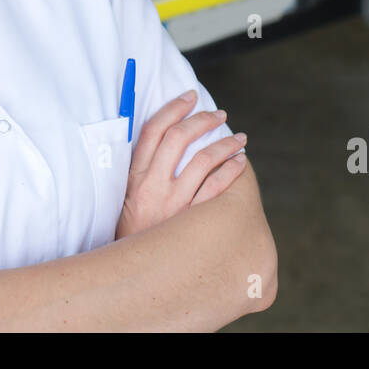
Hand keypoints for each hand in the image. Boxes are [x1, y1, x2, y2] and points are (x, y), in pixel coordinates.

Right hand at [114, 90, 247, 240]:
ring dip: (225, 144)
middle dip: (202, 120)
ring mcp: (173, 204)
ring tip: (239, 139)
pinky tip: (240, 163)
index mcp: (135, 176)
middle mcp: (153, 186)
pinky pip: (217, 189)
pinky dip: (231, 171)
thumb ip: (143, 167)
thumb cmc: (133, 230)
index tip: (189, 97)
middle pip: (180, 138)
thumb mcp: (128, 196)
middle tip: (219, 114)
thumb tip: (165, 134)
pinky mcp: (191, 222)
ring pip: (203, 160)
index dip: (173, 108)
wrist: (133, 271)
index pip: (153, 130)